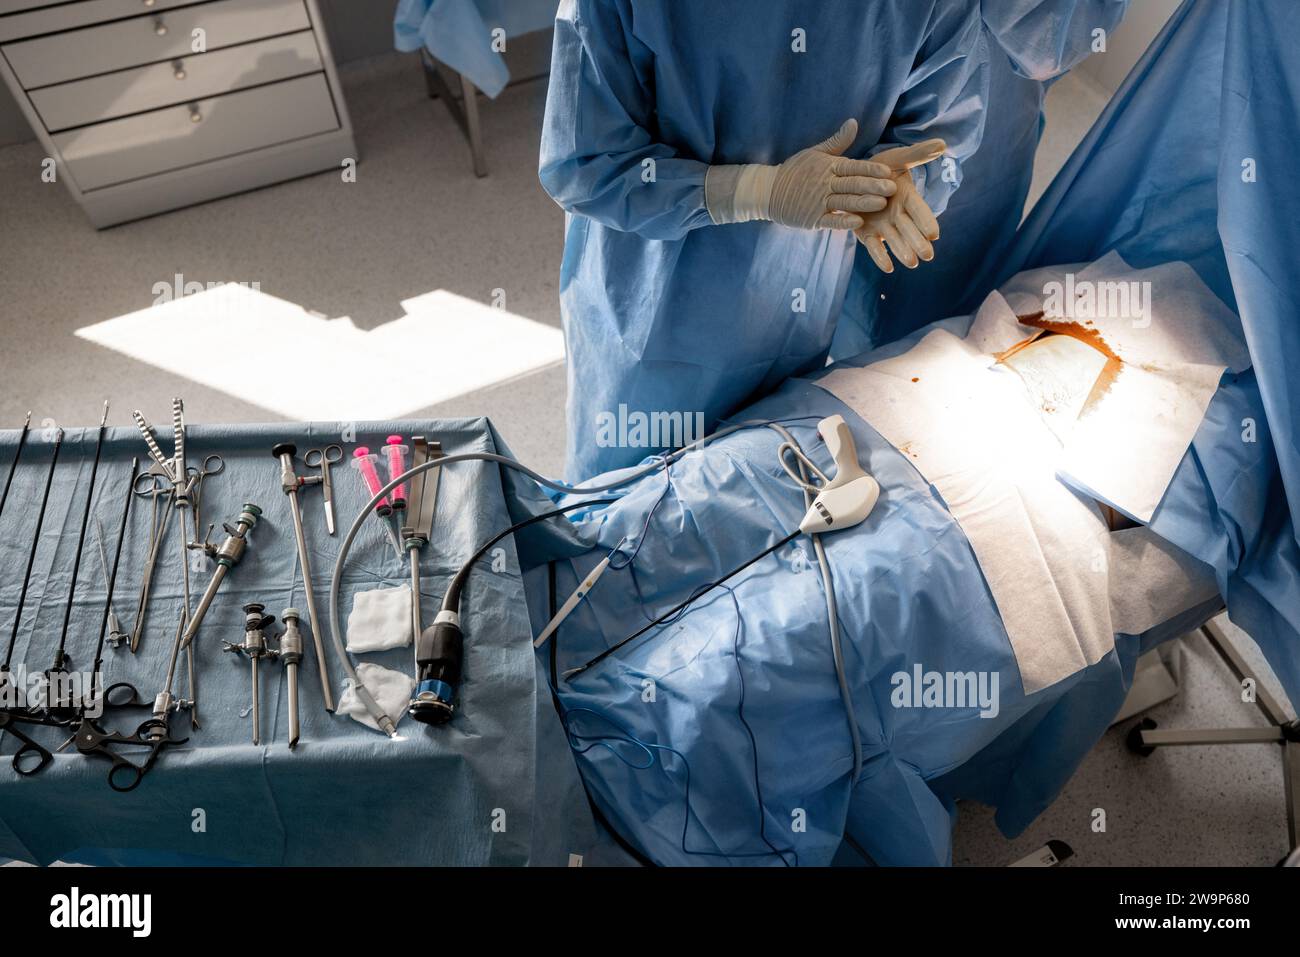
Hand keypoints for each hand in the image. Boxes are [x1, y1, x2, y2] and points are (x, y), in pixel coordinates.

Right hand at [767, 118, 898, 229]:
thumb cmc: (794, 171)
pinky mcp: (812, 219)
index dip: (870, 169)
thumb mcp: (814, 152)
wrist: (768, 191)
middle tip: (893, 188)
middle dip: (873, 186)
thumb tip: (853, 123)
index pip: (853, 166)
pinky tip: (858, 222)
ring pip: (845, 202)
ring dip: (863, 203)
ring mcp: (818, 202)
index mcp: (828, 166)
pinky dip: (844, 221)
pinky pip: (830, 221)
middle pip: (852, 184)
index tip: (888, 172)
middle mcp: (825, 184)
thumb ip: (837, 142)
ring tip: (882, 204)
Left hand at [854, 139, 944, 271]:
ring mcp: (883, 225)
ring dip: (902, 251)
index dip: (926, 220)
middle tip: (928, 255)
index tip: (935, 233)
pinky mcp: (867, 233)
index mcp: (907, 197)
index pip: (919, 209)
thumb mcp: (898, 158)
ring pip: (894, 240)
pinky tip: (888, 268)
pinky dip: (880, 257)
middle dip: (917, 241)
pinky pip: (874, 246)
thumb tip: (942, 144)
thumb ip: (917, 154)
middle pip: (909, 228)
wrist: (858, 179)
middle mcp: (898, 214)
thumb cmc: (881, 168)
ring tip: (911, 263)